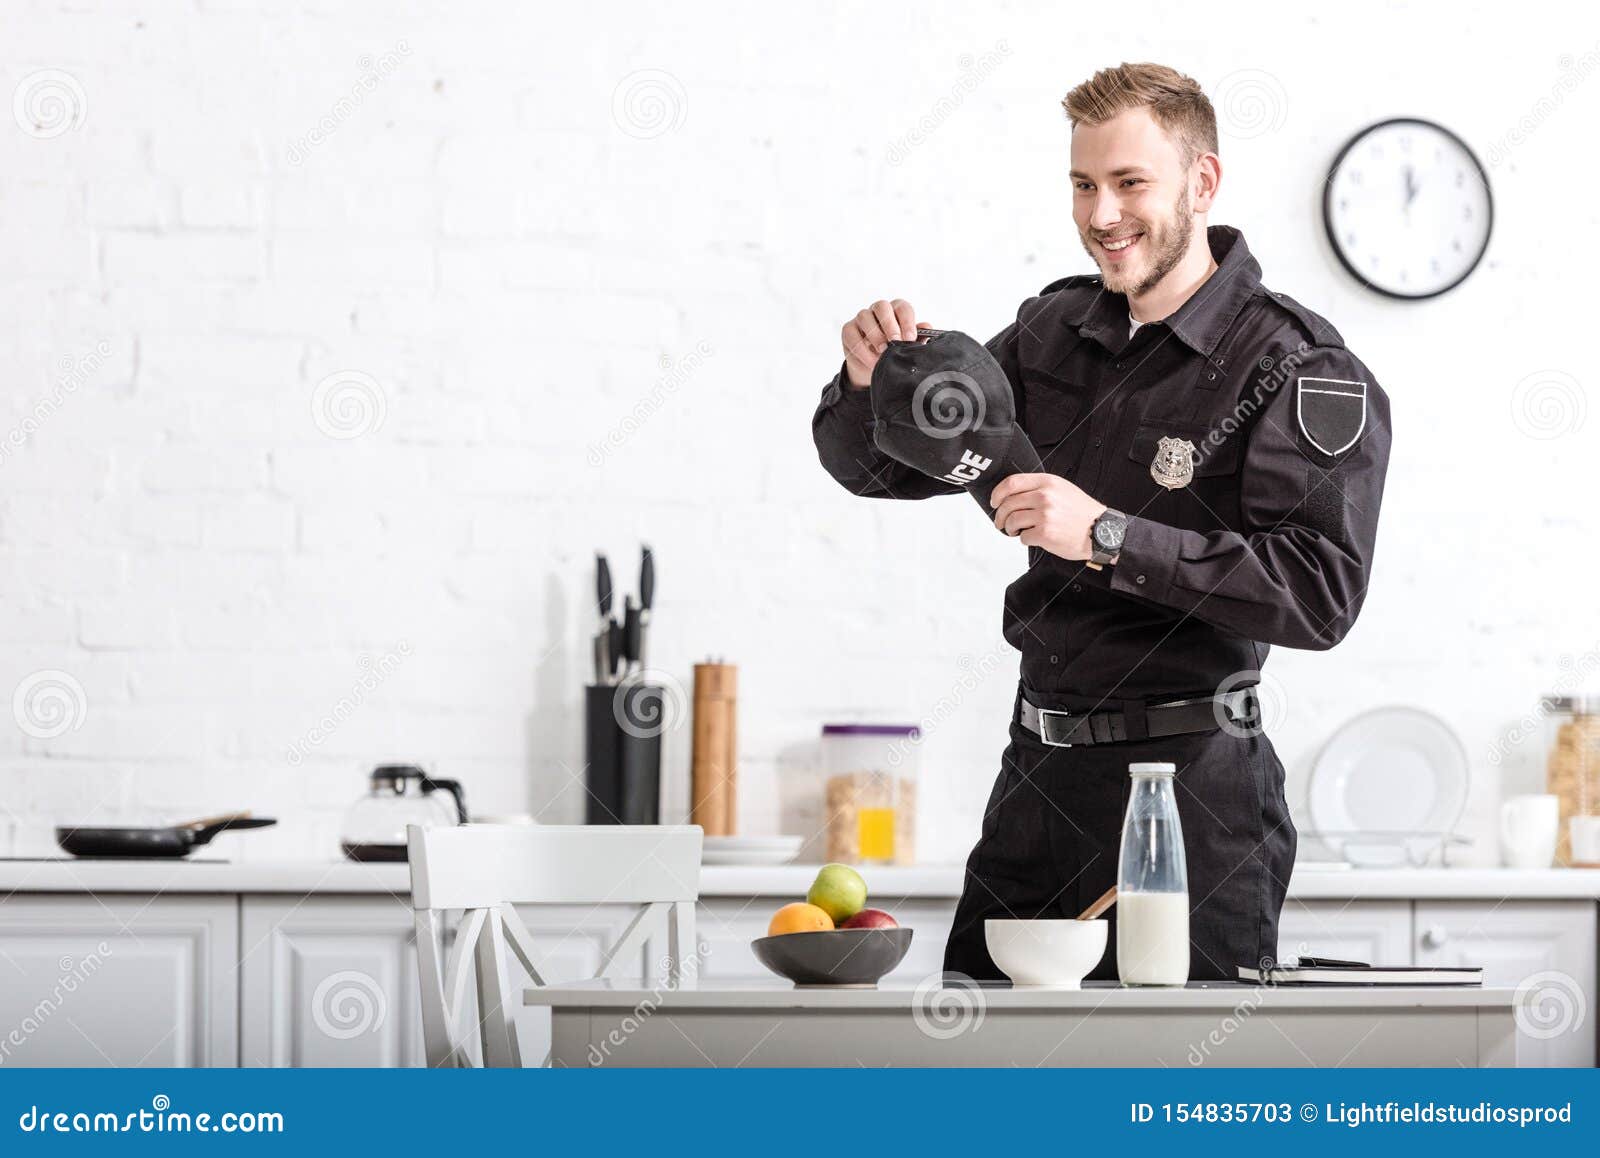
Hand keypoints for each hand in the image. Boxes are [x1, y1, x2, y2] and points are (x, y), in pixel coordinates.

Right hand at [841, 299, 926, 388]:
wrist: (873, 368)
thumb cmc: (893, 352)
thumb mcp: (906, 347)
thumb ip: (918, 337)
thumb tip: (928, 329)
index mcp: (895, 311)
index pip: (902, 307)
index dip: (907, 321)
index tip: (910, 338)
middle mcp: (878, 311)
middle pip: (882, 307)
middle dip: (889, 324)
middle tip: (895, 342)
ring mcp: (861, 319)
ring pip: (864, 317)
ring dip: (875, 335)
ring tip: (883, 352)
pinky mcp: (848, 330)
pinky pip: (852, 334)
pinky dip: (862, 349)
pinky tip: (871, 361)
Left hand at [988, 473, 1106, 559]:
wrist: (1101, 530)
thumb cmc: (1082, 512)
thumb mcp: (1063, 489)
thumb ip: (1039, 488)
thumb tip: (1013, 495)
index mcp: (1048, 483)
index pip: (1011, 483)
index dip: (998, 493)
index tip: (994, 502)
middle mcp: (1045, 496)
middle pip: (1008, 504)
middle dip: (1000, 516)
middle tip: (1001, 523)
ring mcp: (1044, 515)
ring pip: (1012, 521)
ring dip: (1010, 529)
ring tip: (1016, 531)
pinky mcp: (1044, 534)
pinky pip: (1023, 537)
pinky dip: (1025, 539)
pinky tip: (1035, 537)